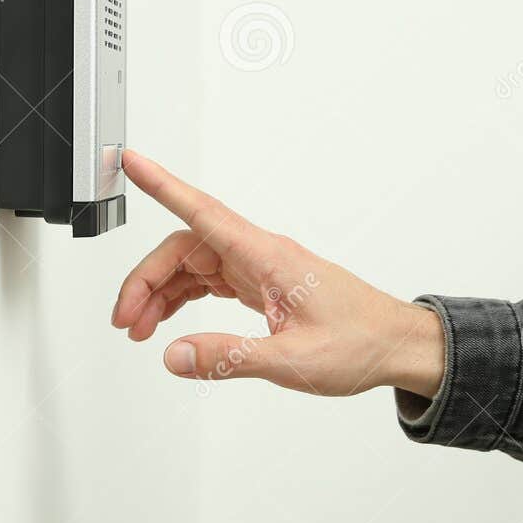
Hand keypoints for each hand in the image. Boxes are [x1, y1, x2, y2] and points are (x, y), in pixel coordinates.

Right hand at [110, 150, 445, 396]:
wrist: (398, 346)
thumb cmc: (361, 343)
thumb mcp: (292, 361)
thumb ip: (228, 357)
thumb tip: (175, 354)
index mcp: (267, 257)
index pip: (202, 211)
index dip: (162, 185)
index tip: (132, 162)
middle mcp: (260, 254)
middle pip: (183, 248)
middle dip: (145, 280)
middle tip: (124, 320)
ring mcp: (260, 268)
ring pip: (193, 265)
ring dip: (161, 292)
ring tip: (140, 328)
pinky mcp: (263, 285)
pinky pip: (209, 281)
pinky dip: (182, 298)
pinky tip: (169, 321)